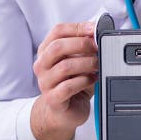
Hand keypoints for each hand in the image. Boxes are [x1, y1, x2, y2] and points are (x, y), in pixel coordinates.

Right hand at [31, 22, 98, 139]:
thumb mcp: (77, 60)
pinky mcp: (53, 99)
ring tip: (97, 65)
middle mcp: (42, 65)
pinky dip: (85, 81)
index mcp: (46, 51)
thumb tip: (98, 31)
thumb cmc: (72, 82)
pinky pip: (69, 86)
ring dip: (86, 63)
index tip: (94, 29)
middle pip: (58, 47)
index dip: (77, 28)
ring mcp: (45, 82)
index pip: (57, 31)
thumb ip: (84, 46)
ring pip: (65, 67)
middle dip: (82, 44)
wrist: (63, 112)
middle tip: (98, 47)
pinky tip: (92, 79)